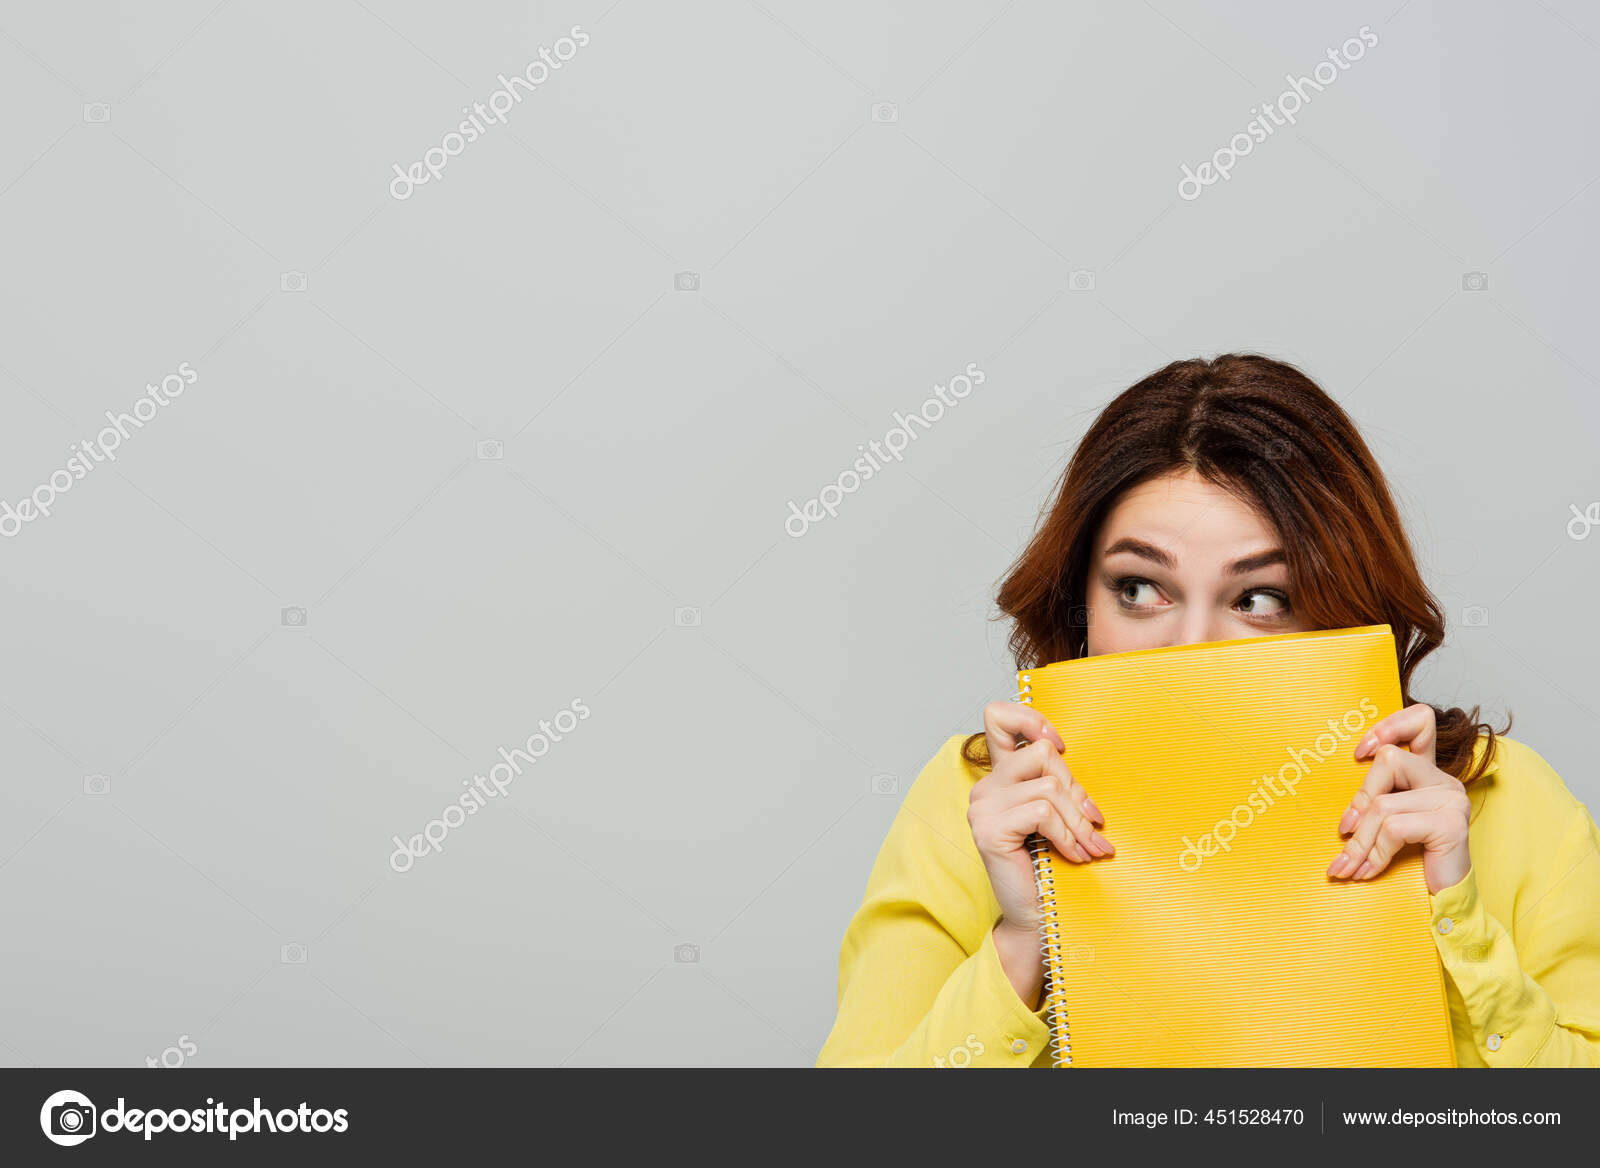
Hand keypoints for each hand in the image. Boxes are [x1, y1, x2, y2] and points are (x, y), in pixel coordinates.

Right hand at [969, 701, 1112, 1003]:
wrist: (1036, 920)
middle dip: (1077, 792)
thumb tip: (1080, 762)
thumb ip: (1057, 786)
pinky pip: (1042, 813)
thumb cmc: (1051, 868)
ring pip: (1048, 786)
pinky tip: (1076, 856)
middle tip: (1096, 827)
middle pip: (1041, 755)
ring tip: (1092, 848)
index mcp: (1000, 777)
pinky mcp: (989, 829)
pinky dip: (1068, 835)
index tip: (1060, 745)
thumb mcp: (1057, 816)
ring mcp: (982, 807)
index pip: (998, 716)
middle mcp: (985, 787)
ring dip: (1079, 821)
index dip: (1031, 719)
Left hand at [1326, 703, 1470, 894]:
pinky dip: (1374, 853)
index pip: (1420, 722)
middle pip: (1389, 761)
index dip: (1389, 725)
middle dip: (1359, 799)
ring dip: (1358, 841)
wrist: (1444, 904)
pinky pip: (1394, 828)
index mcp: (1428, 774)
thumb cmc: (1411, 865)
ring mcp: (1451, 800)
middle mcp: (1445, 781)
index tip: (1359, 752)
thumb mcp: (1387, 825)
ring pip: (1383, 804)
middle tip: (1344, 831)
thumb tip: (1339, 803)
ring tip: (1347, 866)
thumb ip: (1376, 800)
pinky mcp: (1451, 824)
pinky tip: (1367, 872)